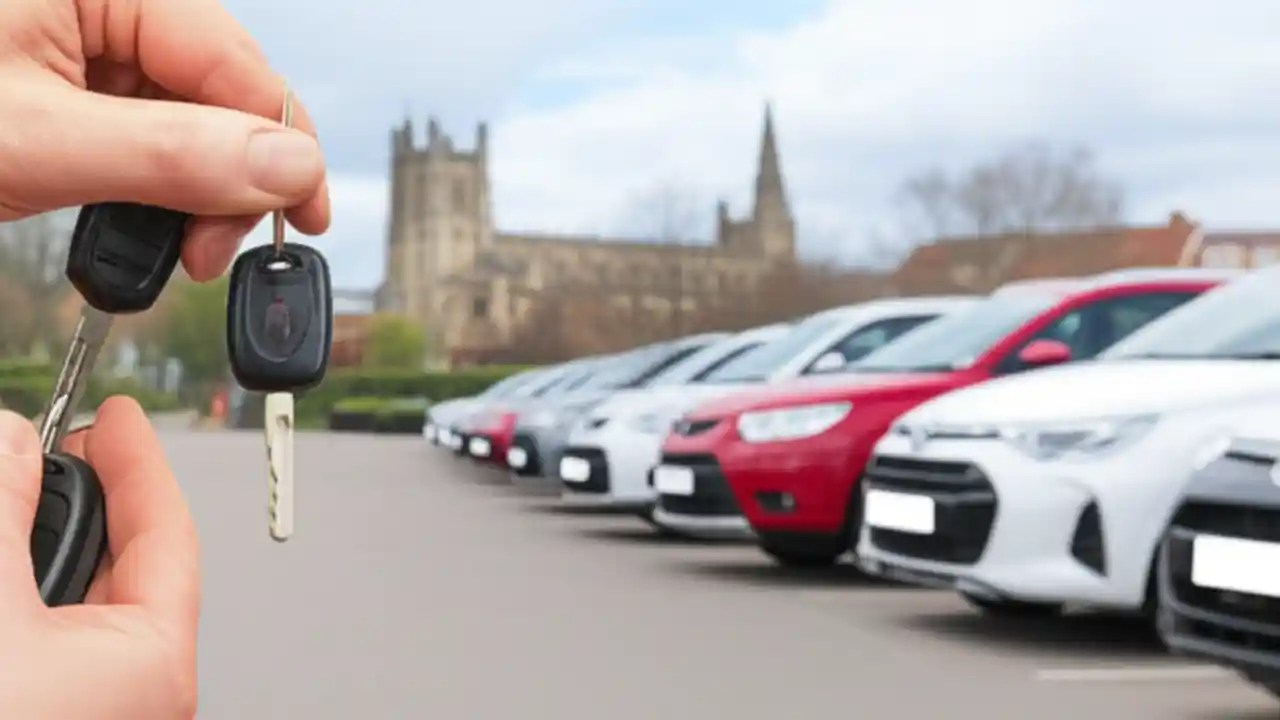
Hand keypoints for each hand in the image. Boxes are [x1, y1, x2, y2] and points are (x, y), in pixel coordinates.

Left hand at [0, 0, 330, 281]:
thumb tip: (292, 167)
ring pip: (190, 122)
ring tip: (178, 247)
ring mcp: (82, 48)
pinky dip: (157, 188)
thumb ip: (171, 153)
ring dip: (197, 193)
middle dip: (232, 179)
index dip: (284, 143)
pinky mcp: (69, 93)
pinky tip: (146, 223)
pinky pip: (147, 137)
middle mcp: (101, 8)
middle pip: (219, 93)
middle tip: (211, 249)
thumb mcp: (39, 139)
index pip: (234, 59)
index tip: (307, 215)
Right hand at [0, 397, 198, 718]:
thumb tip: (9, 443)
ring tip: (11, 492)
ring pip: (69, 602)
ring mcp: (79, 704)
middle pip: (122, 565)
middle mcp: (128, 691)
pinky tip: (1, 570)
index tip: (119, 416)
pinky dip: (14, 594)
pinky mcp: (36, 707)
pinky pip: (35, 636)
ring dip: (35, 548)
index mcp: (150, 661)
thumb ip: (2, 511)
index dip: (140, 463)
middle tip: (56, 446)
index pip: (167, 533)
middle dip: (84, 500)